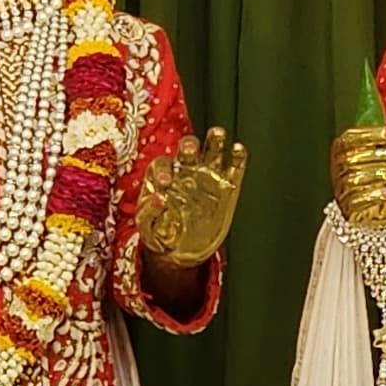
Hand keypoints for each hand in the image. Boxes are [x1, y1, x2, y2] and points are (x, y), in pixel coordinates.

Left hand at [139, 125, 244, 268]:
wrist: (180, 251)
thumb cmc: (159, 234)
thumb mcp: (147, 227)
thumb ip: (149, 213)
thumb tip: (159, 198)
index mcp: (163, 176)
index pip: (162, 164)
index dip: (163, 170)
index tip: (165, 183)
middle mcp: (185, 171)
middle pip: (187, 148)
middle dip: (189, 147)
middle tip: (189, 151)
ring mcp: (207, 177)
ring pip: (211, 150)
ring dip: (214, 140)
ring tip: (217, 133)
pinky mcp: (226, 188)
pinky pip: (233, 167)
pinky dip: (237, 157)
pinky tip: (238, 149)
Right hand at [330, 122, 385, 228]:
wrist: (377, 205)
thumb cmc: (380, 171)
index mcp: (342, 148)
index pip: (351, 138)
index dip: (374, 134)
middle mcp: (338, 167)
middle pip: (353, 158)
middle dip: (380, 155)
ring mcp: (341, 187)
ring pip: (355, 179)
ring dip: (380, 174)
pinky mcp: (347, 207)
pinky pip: (357, 201)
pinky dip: (374, 196)